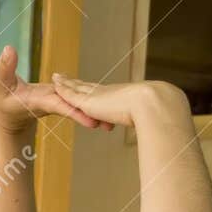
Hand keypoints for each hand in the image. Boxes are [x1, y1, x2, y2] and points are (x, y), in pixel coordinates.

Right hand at [0, 44, 111, 131]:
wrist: (4, 113)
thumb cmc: (0, 100)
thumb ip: (4, 68)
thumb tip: (9, 49)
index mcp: (41, 102)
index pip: (61, 106)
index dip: (76, 112)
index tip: (91, 121)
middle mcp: (52, 103)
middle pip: (75, 110)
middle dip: (92, 117)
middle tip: (111, 125)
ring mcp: (57, 102)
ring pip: (78, 107)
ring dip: (95, 116)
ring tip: (113, 124)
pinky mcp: (60, 99)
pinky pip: (77, 103)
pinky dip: (90, 107)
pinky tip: (104, 111)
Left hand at [49, 71, 181, 128]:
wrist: (150, 105)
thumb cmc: (153, 115)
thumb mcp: (146, 121)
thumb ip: (146, 126)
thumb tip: (157, 135)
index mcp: (117, 98)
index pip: (100, 93)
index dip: (92, 89)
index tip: (86, 85)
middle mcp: (106, 93)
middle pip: (86, 86)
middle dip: (75, 82)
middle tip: (65, 77)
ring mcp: (98, 96)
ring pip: (77, 86)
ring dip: (65, 82)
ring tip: (55, 77)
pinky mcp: (89, 101)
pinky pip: (72, 93)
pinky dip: (62, 88)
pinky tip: (54, 84)